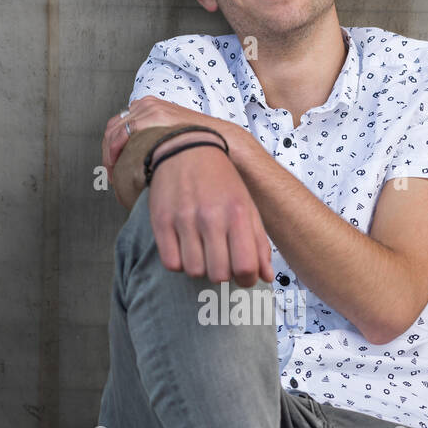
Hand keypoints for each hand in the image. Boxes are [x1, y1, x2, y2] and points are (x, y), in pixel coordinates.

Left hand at [102, 96, 230, 183]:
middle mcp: (145, 104)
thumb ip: (152, 140)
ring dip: (109, 156)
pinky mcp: (151, 116)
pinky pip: (122, 135)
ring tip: (114, 176)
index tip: (112, 166)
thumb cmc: (195, 143)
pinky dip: (115, 153)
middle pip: (113, 128)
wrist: (216, 138)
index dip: (111, 148)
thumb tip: (138, 159)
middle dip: (108, 153)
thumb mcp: (169, 137)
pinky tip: (118, 168)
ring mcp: (148, 108)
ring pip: (114, 133)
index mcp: (148, 107)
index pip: (118, 125)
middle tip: (111, 174)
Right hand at [147, 134, 273, 287]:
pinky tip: (185, 248)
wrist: (187, 148)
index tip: (244, 274)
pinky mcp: (161, 222)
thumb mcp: (247, 206)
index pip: (245, 267)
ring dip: (200, 268)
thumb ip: (259, 243)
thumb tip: (266, 277)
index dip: (247, 279)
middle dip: (223, 274)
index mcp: (237, 213)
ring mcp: (183, 220)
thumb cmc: (221, 181)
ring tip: (202, 252)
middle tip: (221, 260)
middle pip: (218, 274)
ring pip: (194, 271)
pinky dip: (179, 262)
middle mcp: (211, 217)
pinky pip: (171, 263)